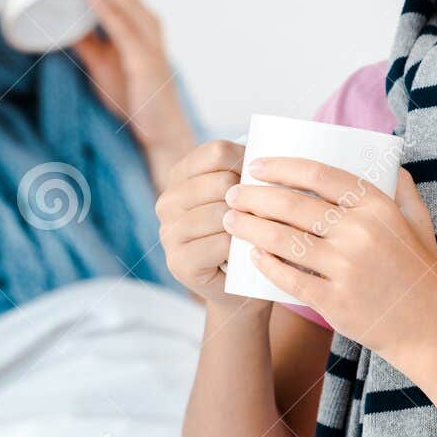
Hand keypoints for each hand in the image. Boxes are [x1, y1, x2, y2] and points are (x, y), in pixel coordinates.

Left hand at [69, 0, 192, 157]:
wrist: (159, 132)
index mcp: (137, 21)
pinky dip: (104, 4)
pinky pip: (120, 26)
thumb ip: (87, 40)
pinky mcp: (144, 57)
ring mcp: (148, 39)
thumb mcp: (102, 62)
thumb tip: (62, 21)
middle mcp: (146, 23)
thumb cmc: (134, 96)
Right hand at [155, 140, 267, 315]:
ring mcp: (168, 232)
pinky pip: (218, 243)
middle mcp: (167, 201)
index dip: (247, 162)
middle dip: (250, 197)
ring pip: (219, 213)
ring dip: (247, 223)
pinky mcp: (178, 262)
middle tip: (267, 213)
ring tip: (260, 231)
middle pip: (219, 182)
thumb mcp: (246, 193)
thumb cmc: (251, 231)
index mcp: (181, 175)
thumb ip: (249, 172)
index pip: (217, 151)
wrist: (245, 285)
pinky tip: (248, 250)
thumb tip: (270, 160)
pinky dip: (240, 246)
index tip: (263, 180)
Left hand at [219, 159, 436, 361]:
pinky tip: (252, 255)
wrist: (431, 331)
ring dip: (250, 227)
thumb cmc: (421, 275)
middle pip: (292, 205)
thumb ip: (403, 191)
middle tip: (232, 195)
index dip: (282, 167)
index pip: (319, 175)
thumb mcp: (420, 225)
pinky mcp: (334, 301)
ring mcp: (346, 268)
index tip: (256, 165)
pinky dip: (266, 264)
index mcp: (378, 207)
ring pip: (283, 239)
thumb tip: (389, 163)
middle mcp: (360, 233)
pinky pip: (289, 277)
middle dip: (254, 197)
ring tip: (230, 221)